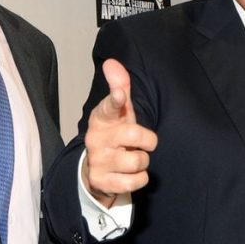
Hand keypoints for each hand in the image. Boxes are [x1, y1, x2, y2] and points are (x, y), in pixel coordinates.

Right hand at [83, 59, 157, 207]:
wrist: (98, 169)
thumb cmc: (115, 134)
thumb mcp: (119, 112)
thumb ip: (120, 87)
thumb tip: (111, 62)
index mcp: (102, 117)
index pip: (109, 106)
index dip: (116, 100)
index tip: (120, 95)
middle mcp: (96, 138)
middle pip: (134, 135)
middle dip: (148, 140)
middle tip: (143, 143)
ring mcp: (97, 160)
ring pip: (137, 161)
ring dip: (142, 162)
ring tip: (132, 158)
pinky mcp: (101, 181)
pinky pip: (135, 181)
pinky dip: (139, 179)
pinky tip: (130, 173)